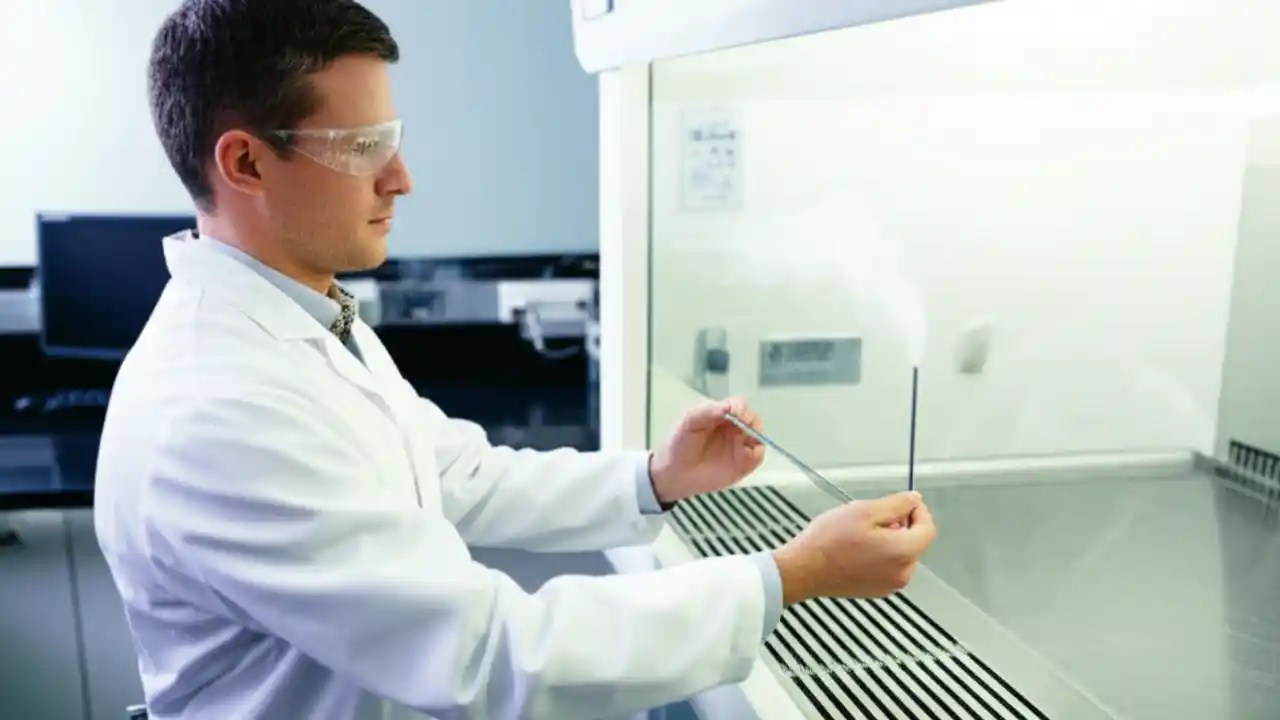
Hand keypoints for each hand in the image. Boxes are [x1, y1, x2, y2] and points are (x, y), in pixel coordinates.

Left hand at [648, 397, 765, 504]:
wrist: (673, 474)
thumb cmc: (678, 446)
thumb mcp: (689, 422)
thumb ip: (708, 412)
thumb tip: (728, 407)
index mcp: (720, 415)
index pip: (739, 405)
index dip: (741, 408)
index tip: (738, 413)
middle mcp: (733, 428)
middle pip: (753, 419)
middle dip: (752, 422)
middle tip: (745, 428)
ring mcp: (738, 446)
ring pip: (759, 437)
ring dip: (756, 438)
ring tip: (744, 443)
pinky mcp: (742, 464)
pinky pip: (757, 457)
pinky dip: (756, 455)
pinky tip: (745, 455)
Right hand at [773, 492, 936, 603]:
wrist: (803, 570)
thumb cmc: (829, 541)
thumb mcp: (864, 510)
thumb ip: (896, 504)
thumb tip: (914, 500)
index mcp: (903, 553)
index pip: (928, 529)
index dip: (918, 511)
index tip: (904, 503)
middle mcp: (902, 573)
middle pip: (916, 542)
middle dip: (901, 526)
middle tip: (873, 518)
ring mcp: (889, 585)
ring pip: (902, 554)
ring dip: (890, 540)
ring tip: (861, 534)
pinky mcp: (876, 590)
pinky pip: (889, 567)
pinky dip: (880, 555)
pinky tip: (857, 549)